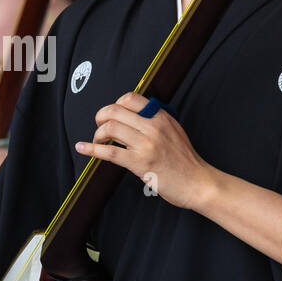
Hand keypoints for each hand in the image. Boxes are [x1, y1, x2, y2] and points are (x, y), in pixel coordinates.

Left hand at [74, 91, 213, 212]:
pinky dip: (92, 149)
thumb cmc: (186, 160)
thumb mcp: (174, 130)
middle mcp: (153, 127)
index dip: (114, 104)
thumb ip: (156, 120)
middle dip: (100, 117)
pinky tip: (83, 148)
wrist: (198, 182)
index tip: (111, 114)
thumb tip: (133, 116)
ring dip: (97, 134)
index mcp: (161, 117)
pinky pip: (110, 152)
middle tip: (99, 126)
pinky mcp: (140, 163)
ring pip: (110, 128)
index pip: (130, 98)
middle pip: (115, 111)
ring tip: (98, 140)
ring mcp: (146, 144)